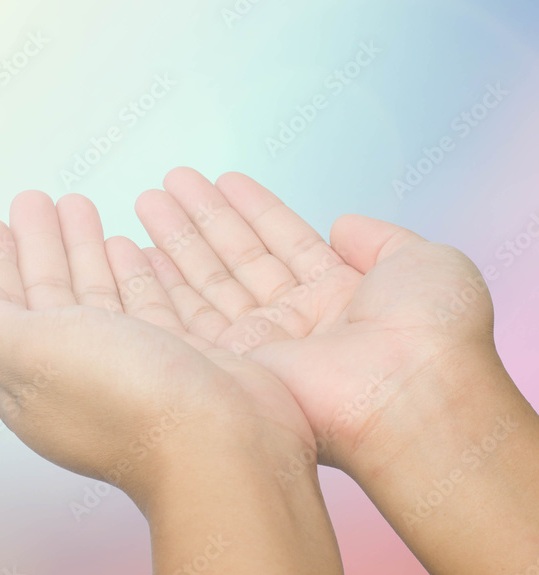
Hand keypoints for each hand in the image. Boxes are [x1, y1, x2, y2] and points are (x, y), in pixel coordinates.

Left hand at [0, 191, 314, 507]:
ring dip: (82, 248)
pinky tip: (125, 245)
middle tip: (34, 201)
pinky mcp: (174, 356)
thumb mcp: (32, 351)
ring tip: (78, 205)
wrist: (222, 444)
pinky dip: (129, 271)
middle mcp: (74, 375)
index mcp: (28, 379)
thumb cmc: (124, 398)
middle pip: (47, 295)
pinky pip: (142, 302)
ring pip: (95, 293)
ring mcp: (126, 367)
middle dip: (38, 245)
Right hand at [134, 167, 498, 476]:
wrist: (413, 394)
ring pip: (208, 282)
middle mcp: (297, 320)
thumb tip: (342, 224)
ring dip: (176, 241)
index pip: (283, 241)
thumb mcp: (423, 262)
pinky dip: (161, 284)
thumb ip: (379, 238)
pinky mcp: (233, 366)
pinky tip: (141, 250)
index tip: (221, 180)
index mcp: (340, 295)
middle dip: (201, 218)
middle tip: (168, 183)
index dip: (252, 209)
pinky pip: (188, 317)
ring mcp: (263, 345)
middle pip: (237, 258)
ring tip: (147, 201)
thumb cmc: (433, 332)